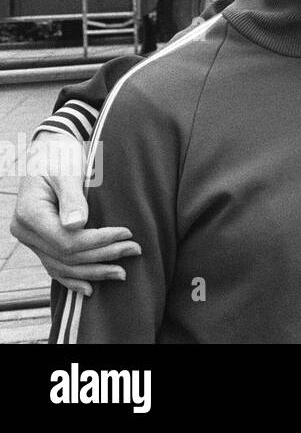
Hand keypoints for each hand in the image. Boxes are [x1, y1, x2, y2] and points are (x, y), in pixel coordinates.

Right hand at [8, 132, 138, 296]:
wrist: (49, 151)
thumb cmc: (60, 155)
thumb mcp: (67, 170)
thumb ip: (72, 197)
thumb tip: (76, 225)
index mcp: (29, 214)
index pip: (66, 240)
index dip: (98, 241)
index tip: (127, 233)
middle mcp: (25, 232)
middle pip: (67, 256)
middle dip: (103, 256)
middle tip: (135, 250)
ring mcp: (31, 240)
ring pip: (62, 266)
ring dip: (93, 272)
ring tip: (122, 273)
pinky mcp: (41, 242)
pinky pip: (55, 267)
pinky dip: (73, 278)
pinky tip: (91, 289)